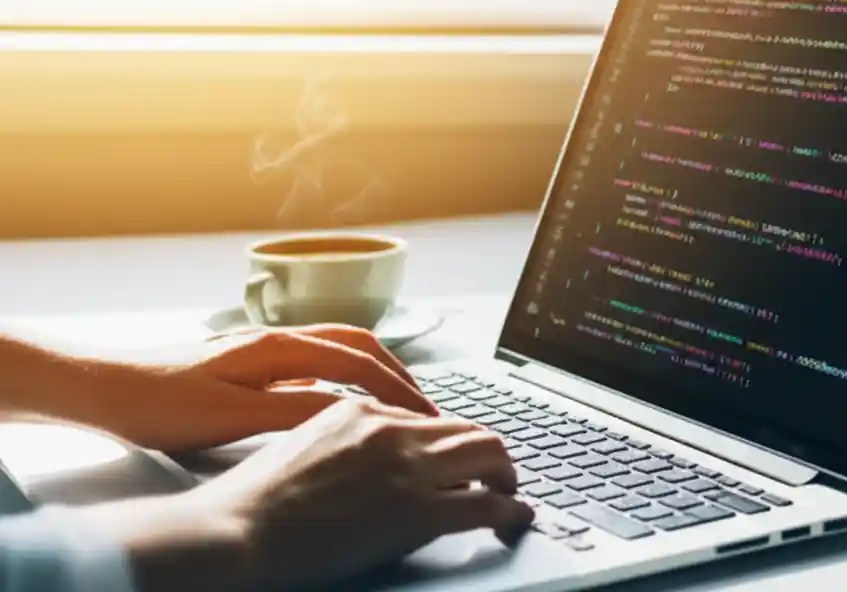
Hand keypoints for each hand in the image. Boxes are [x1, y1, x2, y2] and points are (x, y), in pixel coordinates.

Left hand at [83, 324, 436, 450]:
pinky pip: (315, 361)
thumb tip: (351, 411)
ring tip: (395, 400)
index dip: (398, 390)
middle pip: (358, 343)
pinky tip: (341, 401)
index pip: (359, 363)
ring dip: (374, 370)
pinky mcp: (249, 362)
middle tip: (425, 406)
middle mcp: (276, 339)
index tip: (426, 417)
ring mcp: (263, 348)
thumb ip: (295, 411)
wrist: (101, 388)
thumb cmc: (157, 403)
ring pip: (338, 348)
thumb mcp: (231, 417)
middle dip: (398, 372)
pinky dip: (345, 376)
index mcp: (278, 348)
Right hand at [88, 398, 533, 591]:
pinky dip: (512, 510)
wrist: (236, 532)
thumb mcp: (302, 446)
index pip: (427, 419)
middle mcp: (390, 429)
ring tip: (511, 496)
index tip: (457, 462)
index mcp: (360, 409)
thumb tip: (372, 462)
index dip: (448, 445)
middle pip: (467, 429)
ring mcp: (406, 467)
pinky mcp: (417, 511)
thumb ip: (344, 443)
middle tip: (498, 477)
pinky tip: (516, 519)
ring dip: (508, 476)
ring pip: (489, 454)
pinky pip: (487, 504)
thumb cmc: (252, 502)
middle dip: (489, 454)